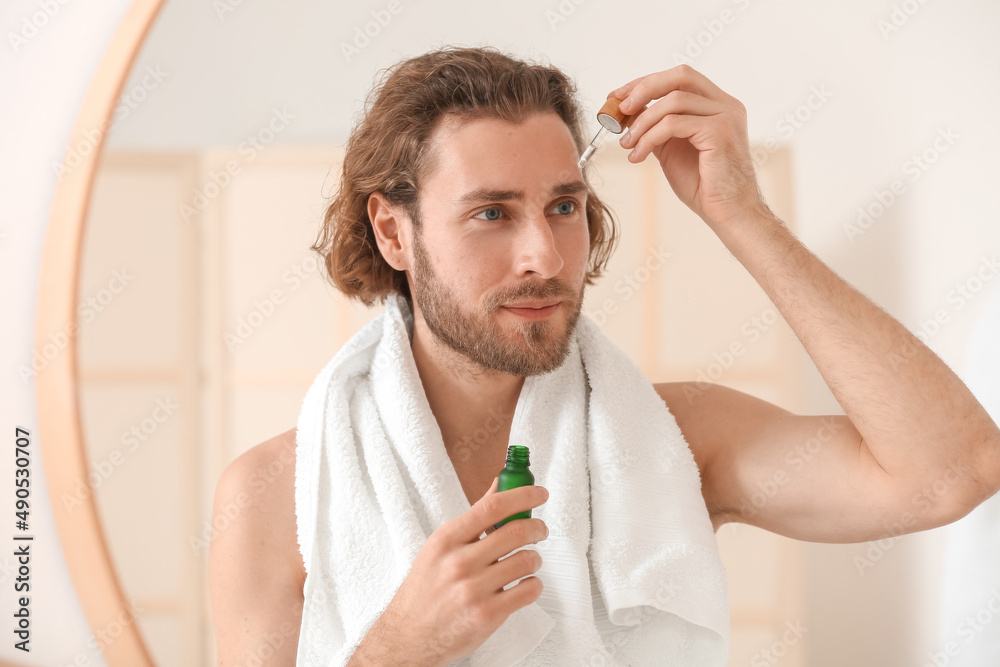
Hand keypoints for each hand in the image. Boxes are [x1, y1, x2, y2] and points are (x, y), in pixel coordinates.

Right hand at [356, 478, 549, 666]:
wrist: (409, 635)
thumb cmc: (426, 589)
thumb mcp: (440, 546)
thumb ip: (474, 517)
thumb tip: (500, 485)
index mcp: (447, 539)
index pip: (492, 506)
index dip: (522, 495)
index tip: (539, 493)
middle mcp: (459, 562)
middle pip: (515, 531)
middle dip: (537, 527)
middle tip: (540, 530)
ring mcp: (473, 589)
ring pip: (526, 560)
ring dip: (535, 558)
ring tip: (528, 561)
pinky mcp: (486, 615)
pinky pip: (528, 590)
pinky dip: (534, 584)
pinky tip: (524, 584)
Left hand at [609, 63, 769, 227]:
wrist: (727, 213)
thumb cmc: (703, 184)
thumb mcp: (672, 148)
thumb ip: (656, 126)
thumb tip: (627, 111)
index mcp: (717, 104)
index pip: (679, 78)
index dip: (645, 82)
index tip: (618, 96)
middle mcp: (725, 104)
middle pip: (680, 76)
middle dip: (643, 89)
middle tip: (619, 110)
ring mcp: (725, 115)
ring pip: (672, 102)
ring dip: (641, 123)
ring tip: (627, 145)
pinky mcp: (719, 132)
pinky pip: (674, 124)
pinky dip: (649, 138)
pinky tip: (638, 156)